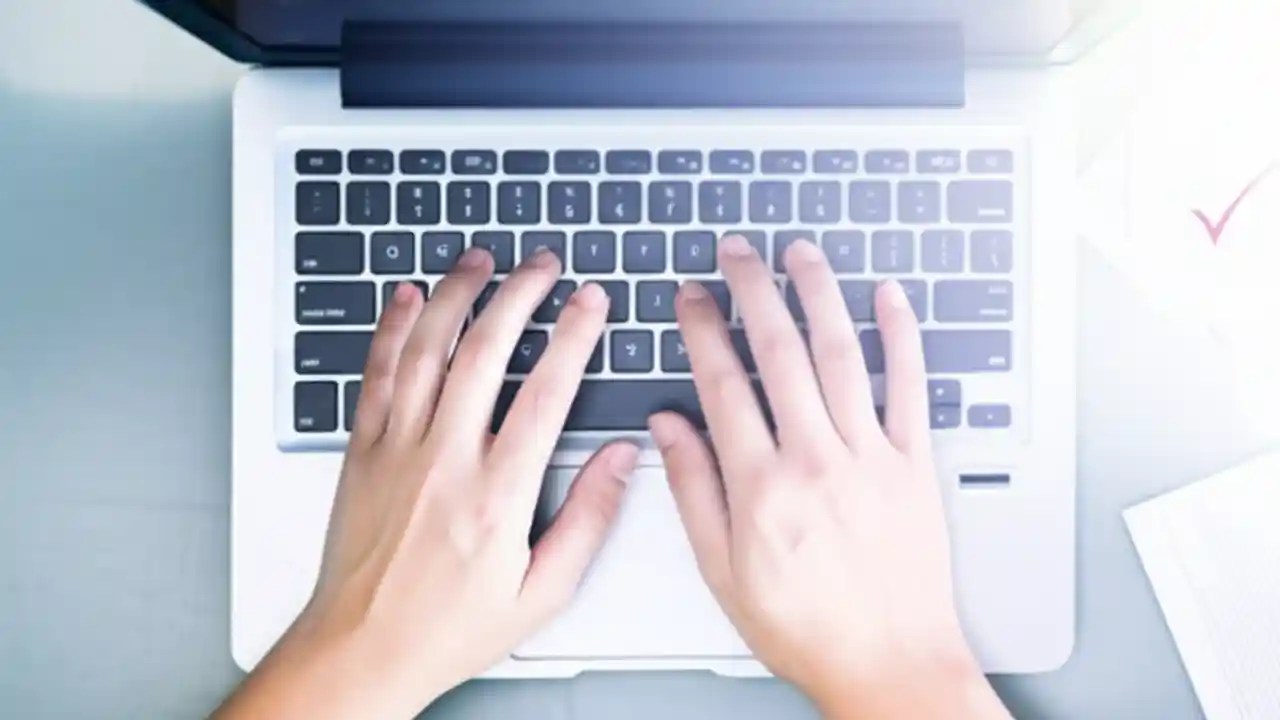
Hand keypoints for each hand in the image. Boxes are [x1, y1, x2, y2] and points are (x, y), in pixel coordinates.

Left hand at [216, 247, 636, 718]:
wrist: (362, 649)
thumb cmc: (448, 628)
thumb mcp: (541, 593)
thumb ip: (588, 520)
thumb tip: (621, 461)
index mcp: (497, 494)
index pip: (546, 391)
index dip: (573, 335)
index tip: (590, 301)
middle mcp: (445, 460)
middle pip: (485, 352)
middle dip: (519, 295)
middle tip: (543, 265)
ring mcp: (396, 450)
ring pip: (426, 351)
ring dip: (456, 296)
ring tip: (480, 261)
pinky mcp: (360, 452)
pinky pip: (376, 375)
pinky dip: (392, 330)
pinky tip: (406, 300)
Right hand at [649, 235, 1008, 718]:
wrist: (889, 663)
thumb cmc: (805, 626)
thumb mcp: (722, 571)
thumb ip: (694, 491)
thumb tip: (668, 427)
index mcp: (762, 486)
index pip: (723, 383)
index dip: (702, 329)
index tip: (691, 295)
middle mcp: (816, 459)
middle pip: (779, 352)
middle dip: (752, 290)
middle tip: (736, 251)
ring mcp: (871, 456)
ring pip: (841, 354)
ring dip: (817, 294)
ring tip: (799, 254)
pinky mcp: (915, 464)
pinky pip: (909, 386)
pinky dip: (901, 336)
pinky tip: (888, 297)